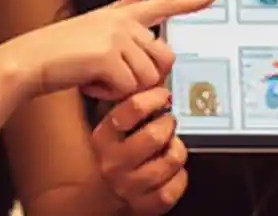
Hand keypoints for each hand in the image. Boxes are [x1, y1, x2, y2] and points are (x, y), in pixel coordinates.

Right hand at [25, 0, 218, 99]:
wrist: (31, 61)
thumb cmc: (63, 48)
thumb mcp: (97, 23)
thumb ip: (122, 6)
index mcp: (124, 14)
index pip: (164, 4)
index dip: (191, 1)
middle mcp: (124, 21)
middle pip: (163, 59)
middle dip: (145, 77)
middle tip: (117, 78)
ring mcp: (116, 37)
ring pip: (146, 79)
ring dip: (123, 89)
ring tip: (97, 77)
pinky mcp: (108, 56)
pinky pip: (127, 89)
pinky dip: (109, 95)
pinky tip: (90, 83)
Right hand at [91, 86, 187, 214]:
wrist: (97, 197)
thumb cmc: (110, 154)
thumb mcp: (109, 127)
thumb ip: (127, 104)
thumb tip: (154, 74)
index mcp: (103, 139)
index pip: (131, 109)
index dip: (154, 97)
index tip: (162, 95)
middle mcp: (114, 164)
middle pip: (155, 135)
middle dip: (168, 124)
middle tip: (167, 123)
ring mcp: (130, 186)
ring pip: (170, 160)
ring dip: (177, 149)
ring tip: (170, 146)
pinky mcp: (146, 205)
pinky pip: (176, 186)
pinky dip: (180, 176)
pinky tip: (171, 170)